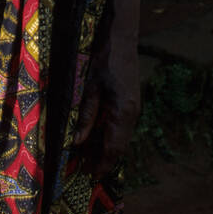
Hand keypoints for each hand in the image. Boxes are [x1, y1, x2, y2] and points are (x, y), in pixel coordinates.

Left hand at [73, 28, 140, 178]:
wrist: (120, 36)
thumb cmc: (103, 59)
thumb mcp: (89, 87)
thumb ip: (86, 116)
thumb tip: (78, 142)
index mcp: (123, 112)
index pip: (113, 148)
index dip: (102, 164)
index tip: (89, 177)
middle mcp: (132, 113)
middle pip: (119, 146)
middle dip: (103, 160)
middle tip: (84, 171)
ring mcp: (134, 107)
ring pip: (120, 136)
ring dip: (105, 148)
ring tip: (87, 157)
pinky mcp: (130, 100)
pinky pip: (120, 125)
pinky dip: (109, 135)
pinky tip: (95, 136)